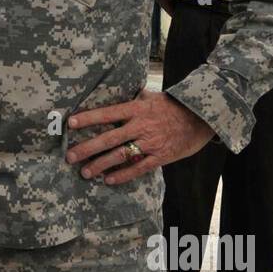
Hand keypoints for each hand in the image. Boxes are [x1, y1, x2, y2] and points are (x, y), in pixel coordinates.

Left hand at [65, 90, 214, 185]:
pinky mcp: (161, 156)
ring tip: (85, 172)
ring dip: (100, 164)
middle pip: (109, 138)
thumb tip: (118, 91)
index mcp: (137, 108)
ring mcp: (151, 142)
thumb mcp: (153, 96)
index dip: (89, 118)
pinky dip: (123, 175)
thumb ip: (135, 98)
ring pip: (120, 155)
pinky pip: (139, 168)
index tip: (71, 124)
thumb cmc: (175, 106)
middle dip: (87, 148)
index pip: (108, 113)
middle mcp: (141, 126)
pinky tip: (109, 180)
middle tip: (69, 156)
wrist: (203, 117)